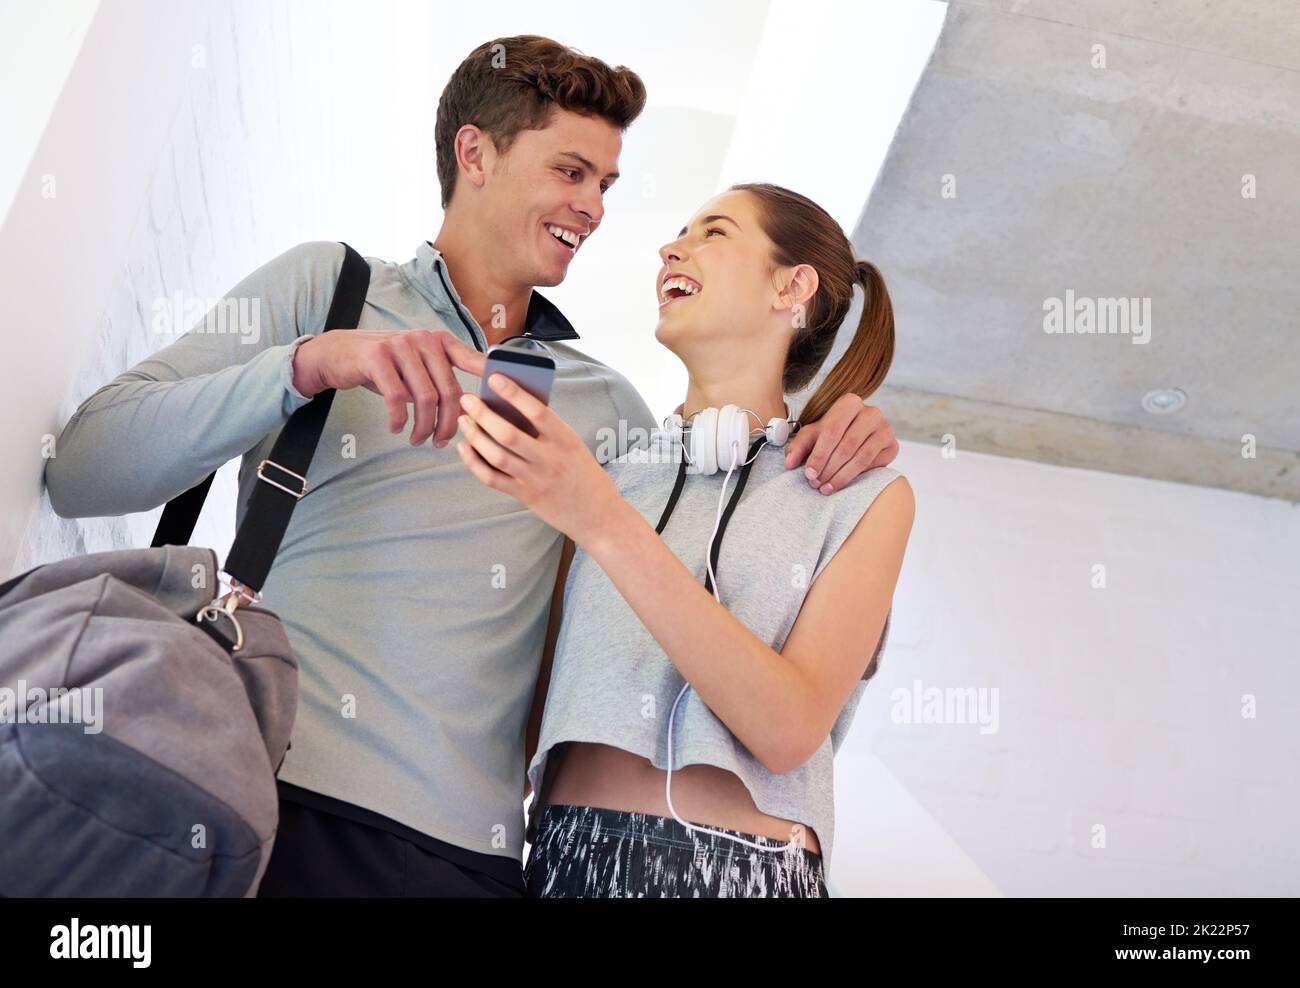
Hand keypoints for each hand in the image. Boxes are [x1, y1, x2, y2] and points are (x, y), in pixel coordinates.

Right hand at [291, 329, 484, 446]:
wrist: (338, 354)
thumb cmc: (384, 367)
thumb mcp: (417, 367)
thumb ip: (442, 379)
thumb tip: (472, 409)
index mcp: (439, 341)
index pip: (472, 360)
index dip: (488, 379)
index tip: (497, 402)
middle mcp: (423, 339)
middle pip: (449, 390)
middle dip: (448, 422)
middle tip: (440, 441)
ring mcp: (400, 345)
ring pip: (425, 397)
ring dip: (423, 426)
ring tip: (417, 439)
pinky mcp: (377, 357)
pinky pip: (397, 397)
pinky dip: (399, 419)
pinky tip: (397, 428)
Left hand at [454, 373, 620, 542]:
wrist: (598, 516)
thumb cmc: (584, 474)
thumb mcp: (573, 446)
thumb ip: (547, 430)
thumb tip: (509, 408)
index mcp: (566, 440)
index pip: (537, 412)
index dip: (514, 393)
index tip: (494, 378)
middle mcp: (550, 460)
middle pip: (508, 434)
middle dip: (483, 414)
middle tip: (467, 399)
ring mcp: (536, 480)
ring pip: (496, 456)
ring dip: (475, 435)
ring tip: (464, 420)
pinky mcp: (525, 497)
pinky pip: (492, 478)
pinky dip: (474, 462)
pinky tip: (465, 447)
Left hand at [782, 393, 897, 493]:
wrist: (857, 436)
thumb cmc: (832, 434)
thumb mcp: (813, 436)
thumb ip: (798, 447)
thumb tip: (789, 463)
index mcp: (850, 402)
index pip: (833, 431)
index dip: (819, 455)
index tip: (809, 474)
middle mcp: (871, 412)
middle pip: (847, 445)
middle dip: (829, 468)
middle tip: (816, 484)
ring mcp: (885, 428)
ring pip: (861, 457)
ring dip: (841, 476)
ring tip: (826, 488)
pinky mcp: (893, 445)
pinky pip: (874, 464)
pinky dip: (856, 476)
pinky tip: (842, 484)